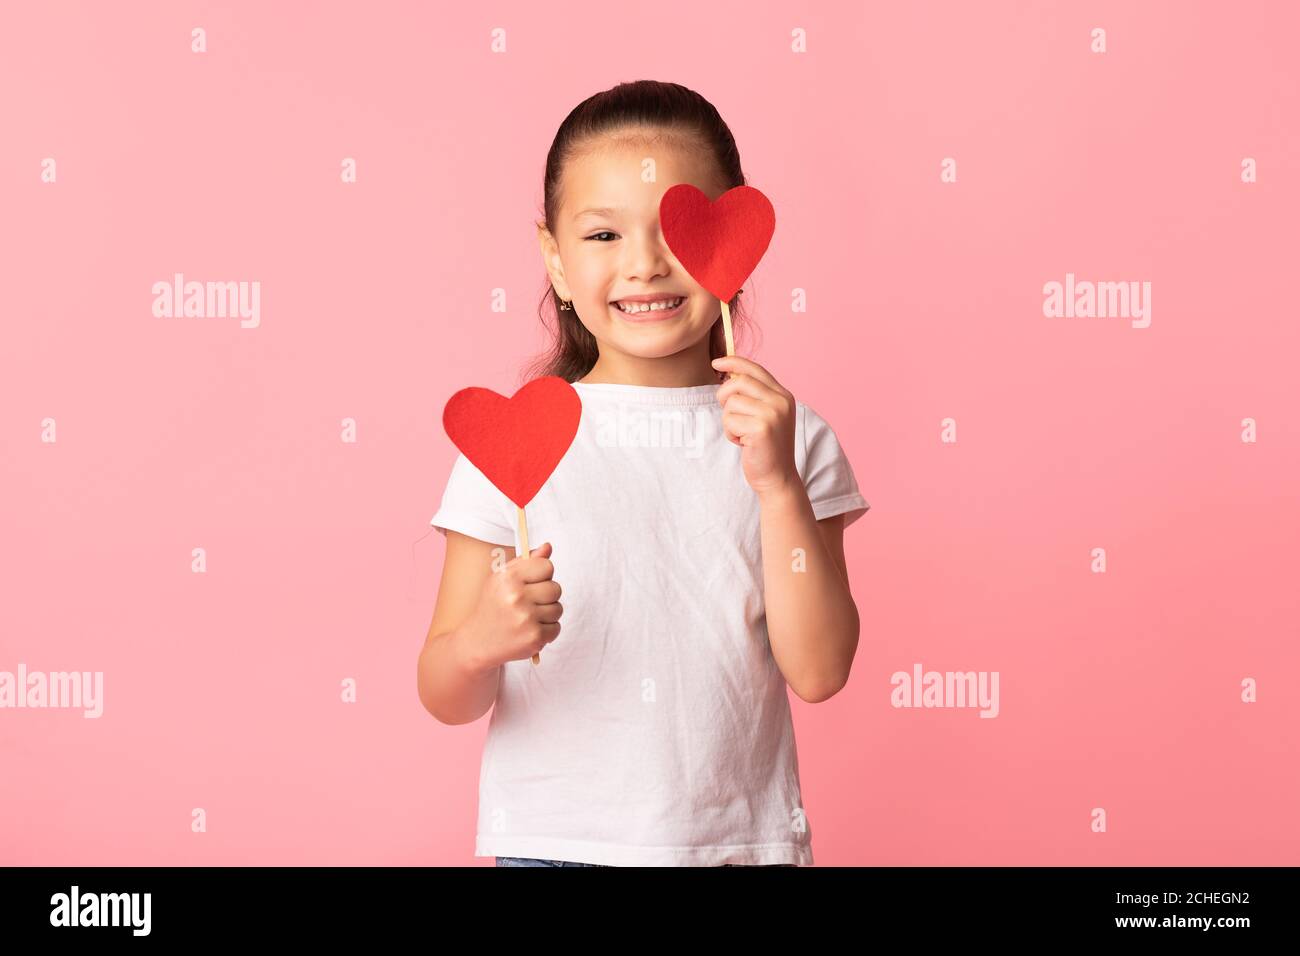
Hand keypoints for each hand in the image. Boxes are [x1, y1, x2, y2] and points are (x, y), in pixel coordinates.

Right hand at [466, 541, 562, 666]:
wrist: (477, 642)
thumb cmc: (492, 606)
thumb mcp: (502, 579)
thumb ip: (527, 562)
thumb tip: (548, 546)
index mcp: (508, 577)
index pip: (547, 566)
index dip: (542, 575)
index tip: (532, 583)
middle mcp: (516, 596)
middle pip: (556, 588)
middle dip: (546, 596)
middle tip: (528, 603)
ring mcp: (526, 618)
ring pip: (558, 609)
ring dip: (547, 614)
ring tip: (528, 618)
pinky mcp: (534, 637)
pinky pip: (556, 628)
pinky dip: (547, 631)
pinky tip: (529, 630)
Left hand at [712, 355, 800, 498]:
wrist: (778, 477)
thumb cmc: (766, 447)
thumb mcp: (766, 416)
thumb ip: (754, 395)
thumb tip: (729, 373)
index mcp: (783, 395)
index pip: (755, 369)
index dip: (733, 362)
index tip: (716, 362)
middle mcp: (781, 401)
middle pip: (739, 382)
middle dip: (724, 397)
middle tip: (730, 416)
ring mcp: (773, 414)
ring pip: (731, 403)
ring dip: (728, 420)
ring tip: (742, 434)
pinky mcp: (761, 428)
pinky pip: (729, 420)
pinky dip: (730, 433)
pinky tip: (743, 443)